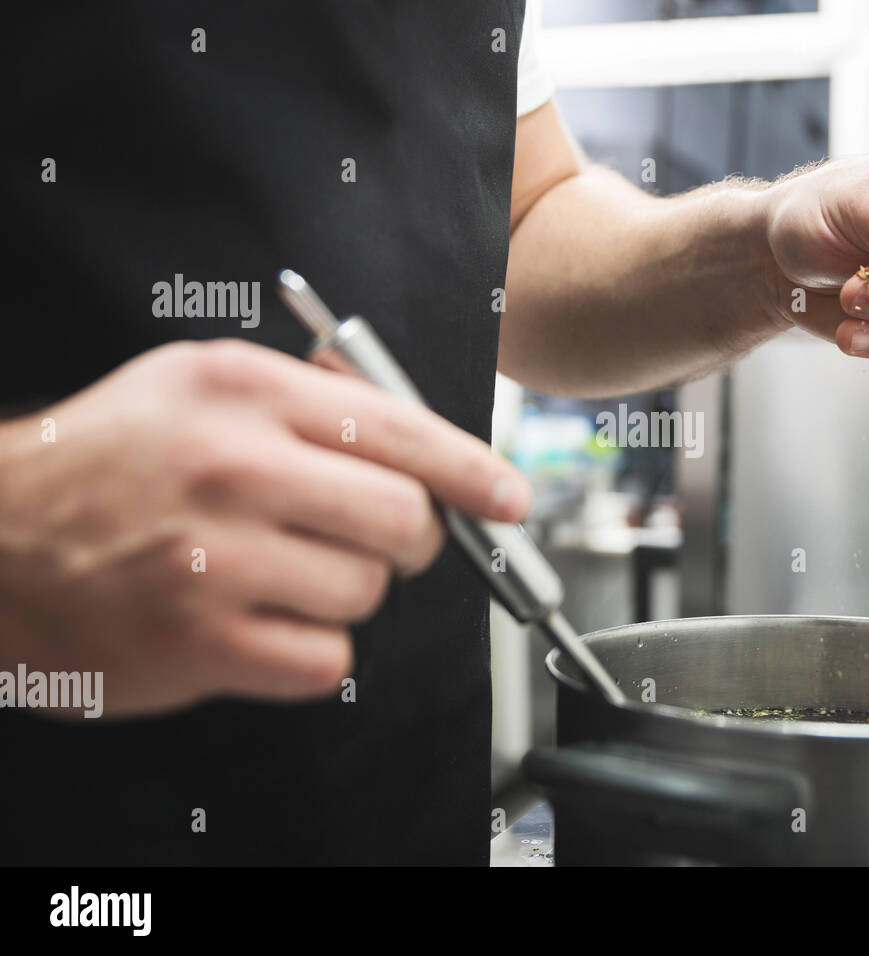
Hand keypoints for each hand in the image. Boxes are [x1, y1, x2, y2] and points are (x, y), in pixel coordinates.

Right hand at [0, 339, 530, 717]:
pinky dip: (311, 648)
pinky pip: (325, 659)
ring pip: (368, 593)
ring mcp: (213, 560)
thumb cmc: (102, 461)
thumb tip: (412, 423)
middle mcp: (232, 468)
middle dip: (411, 541)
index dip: (473, 471)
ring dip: (346, 593)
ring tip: (282, 575)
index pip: (399, 429)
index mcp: (241, 392)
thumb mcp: (194, 384)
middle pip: (405, 522)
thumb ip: (305, 395)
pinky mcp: (200, 643)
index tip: (510, 498)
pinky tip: (262, 621)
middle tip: (377, 540)